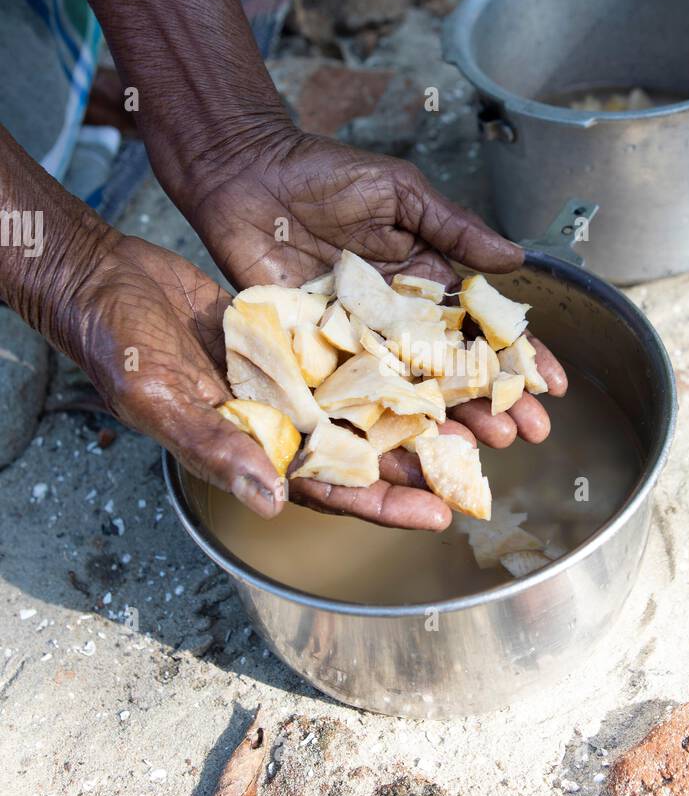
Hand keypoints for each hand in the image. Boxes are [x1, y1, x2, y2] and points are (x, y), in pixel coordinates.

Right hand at [66, 233, 471, 529]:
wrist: (103, 280)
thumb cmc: (115, 348)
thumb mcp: (160, 399)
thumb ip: (215, 448)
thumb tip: (272, 502)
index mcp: (248, 451)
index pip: (326, 489)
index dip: (381, 504)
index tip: (437, 515)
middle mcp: (276, 422)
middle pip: (361, 452)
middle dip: (418, 464)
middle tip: (478, 470)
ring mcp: (287, 379)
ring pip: (364, 403)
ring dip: (414, 410)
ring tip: (471, 417)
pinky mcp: (292, 336)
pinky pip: (350, 352)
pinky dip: (388, 355)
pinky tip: (431, 352)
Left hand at [187, 121, 567, 450]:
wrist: (244, 173)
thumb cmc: (323, 174)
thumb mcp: (400, 193)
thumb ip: (454, 228)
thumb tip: (516, 257)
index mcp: (424, 280)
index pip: (482, 327)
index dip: (519, 357)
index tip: (553, 385)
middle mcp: (396, 318)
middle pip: (453, 370)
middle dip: (495, 401)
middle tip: (530, 434)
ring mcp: (356, 339)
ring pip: (409, 390)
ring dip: (449, 420)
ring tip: (486, 446)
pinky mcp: (312, 351)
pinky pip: (349, 392)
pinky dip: (377, 419)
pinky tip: (410, 445)